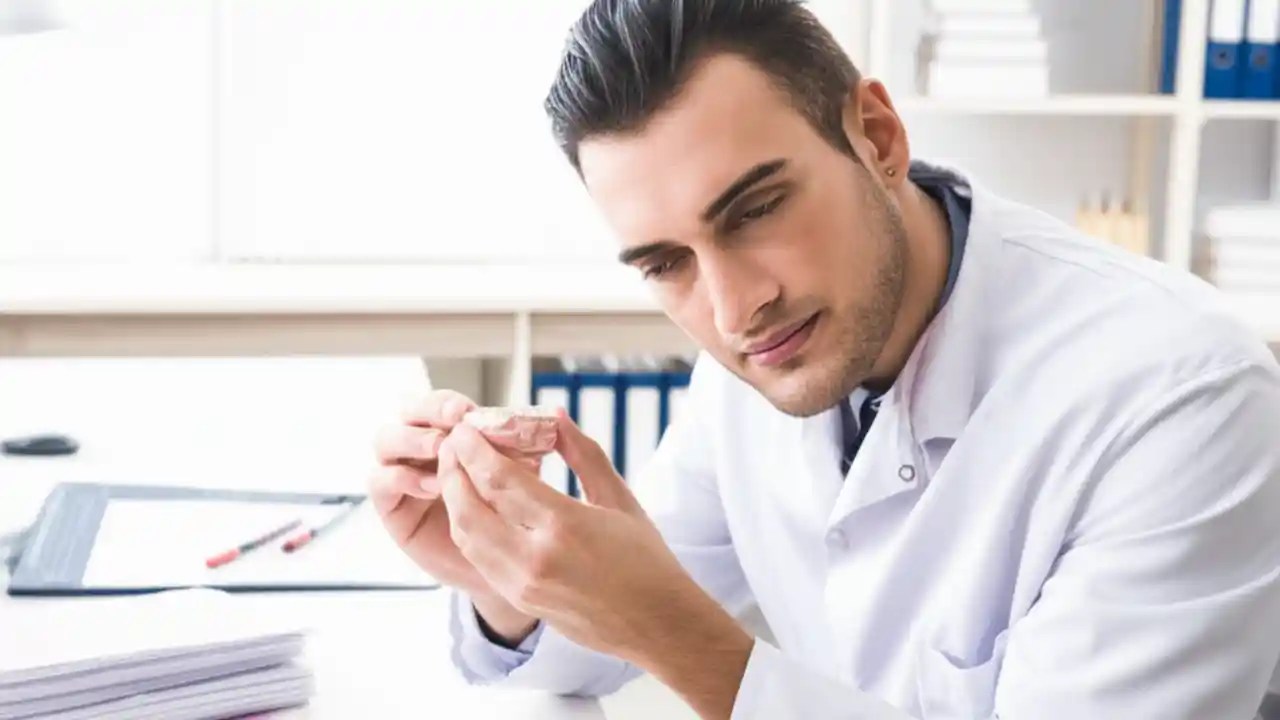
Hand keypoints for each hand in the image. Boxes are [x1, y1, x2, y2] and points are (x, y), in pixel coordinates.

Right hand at [368, 389, 536, 641]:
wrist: (511, 575)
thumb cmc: (525, 523)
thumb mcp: (538, 481)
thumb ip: (540, 452)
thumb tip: (557, 416)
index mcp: (457, 437)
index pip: (442, 405)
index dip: (452, 403)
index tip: (472, 410)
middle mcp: (425, 451)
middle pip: (407, 412)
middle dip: (430, 410)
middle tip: (456, 419)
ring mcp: (406, 478)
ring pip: (387, 442)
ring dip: (414, 440)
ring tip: (442, 449)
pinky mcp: (395, 510)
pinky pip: (381, 484)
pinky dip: (404, 477)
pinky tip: (433, 486)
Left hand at [439, 410, 749, 666]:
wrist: (658, 626)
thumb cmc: (647, 559)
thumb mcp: (619, 498)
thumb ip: (583, 454)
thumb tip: (555, 416)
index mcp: (565, 525)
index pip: (499, 479)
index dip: (474, 450)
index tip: (465, 427)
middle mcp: (536, 558)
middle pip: (469, 507)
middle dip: (453, 471)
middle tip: (452, 445)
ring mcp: (524, 585)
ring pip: (466, 537)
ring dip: (454, 501)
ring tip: (457, 473)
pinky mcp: (521, 601)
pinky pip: (479, 560)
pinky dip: (468, 529)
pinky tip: (474, 508)